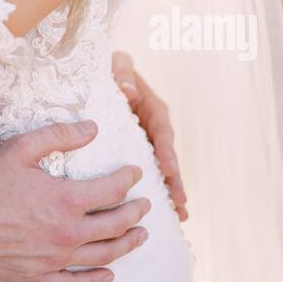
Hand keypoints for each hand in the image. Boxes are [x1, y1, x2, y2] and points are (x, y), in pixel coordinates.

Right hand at [0, 122, 151, 281]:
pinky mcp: (39, 275)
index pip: (112, 191)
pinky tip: (108, 275)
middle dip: (135, 212)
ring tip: (141, 236)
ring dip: (127, 244)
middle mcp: (68, 233)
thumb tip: (93, 128)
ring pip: (104, 255)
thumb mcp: (23, 148)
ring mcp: (56, 258)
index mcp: (67, 200)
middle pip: (115, 225)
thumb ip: (61, 135)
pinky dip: (96, 280)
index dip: (128, 180)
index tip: (135, 173)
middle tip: (146, 205)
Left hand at [112, 51, 187, 221]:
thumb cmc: (112, 68)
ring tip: (178, 216)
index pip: (162, 132)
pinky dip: (152, 190)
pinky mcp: (135, 153)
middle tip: (180, 203)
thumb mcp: (118, 65)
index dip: (166, 152)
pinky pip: (145, 173)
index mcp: (153, 109)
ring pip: (160, 170)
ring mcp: (146, 143)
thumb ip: (124, 74)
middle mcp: (154, 129)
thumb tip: (128, 91)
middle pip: (167, 157)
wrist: (102, 75)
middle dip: (174, 180)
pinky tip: (159, 212)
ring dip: (169, 191)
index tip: (168, 170)